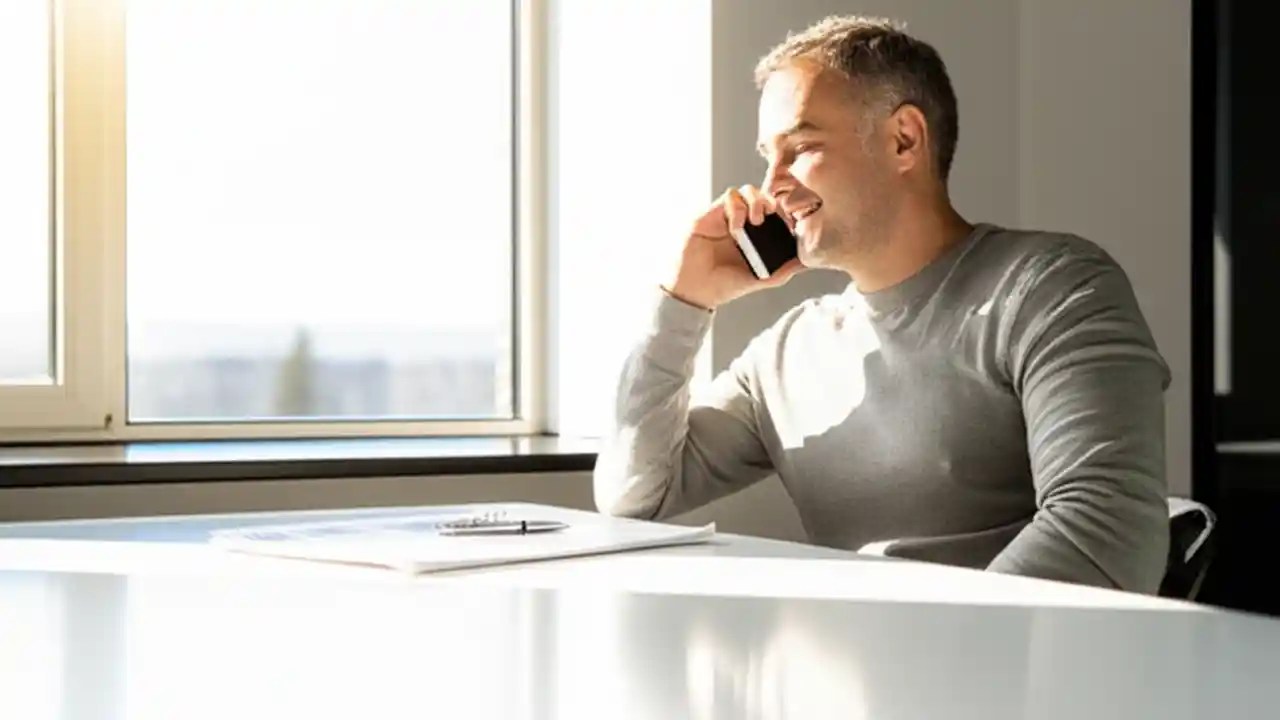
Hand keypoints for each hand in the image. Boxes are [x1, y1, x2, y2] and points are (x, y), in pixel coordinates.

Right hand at [663, 185, 804, 310]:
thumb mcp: (762, 279)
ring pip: (747, 190)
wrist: (695, 291)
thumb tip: (809, 262)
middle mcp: (743, 223)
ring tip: (756, 221)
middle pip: (764, 195)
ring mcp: (727, 217)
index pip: (775, 212)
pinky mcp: (711, 214)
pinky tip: (737, 227)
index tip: (792, 221)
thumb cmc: (724, 287)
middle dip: (774, 201)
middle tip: (776, 216)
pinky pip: (730, 196)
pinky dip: (738, 207)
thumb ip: (785, 270)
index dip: (785, 210)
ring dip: (756, 201)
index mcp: (756, 236)